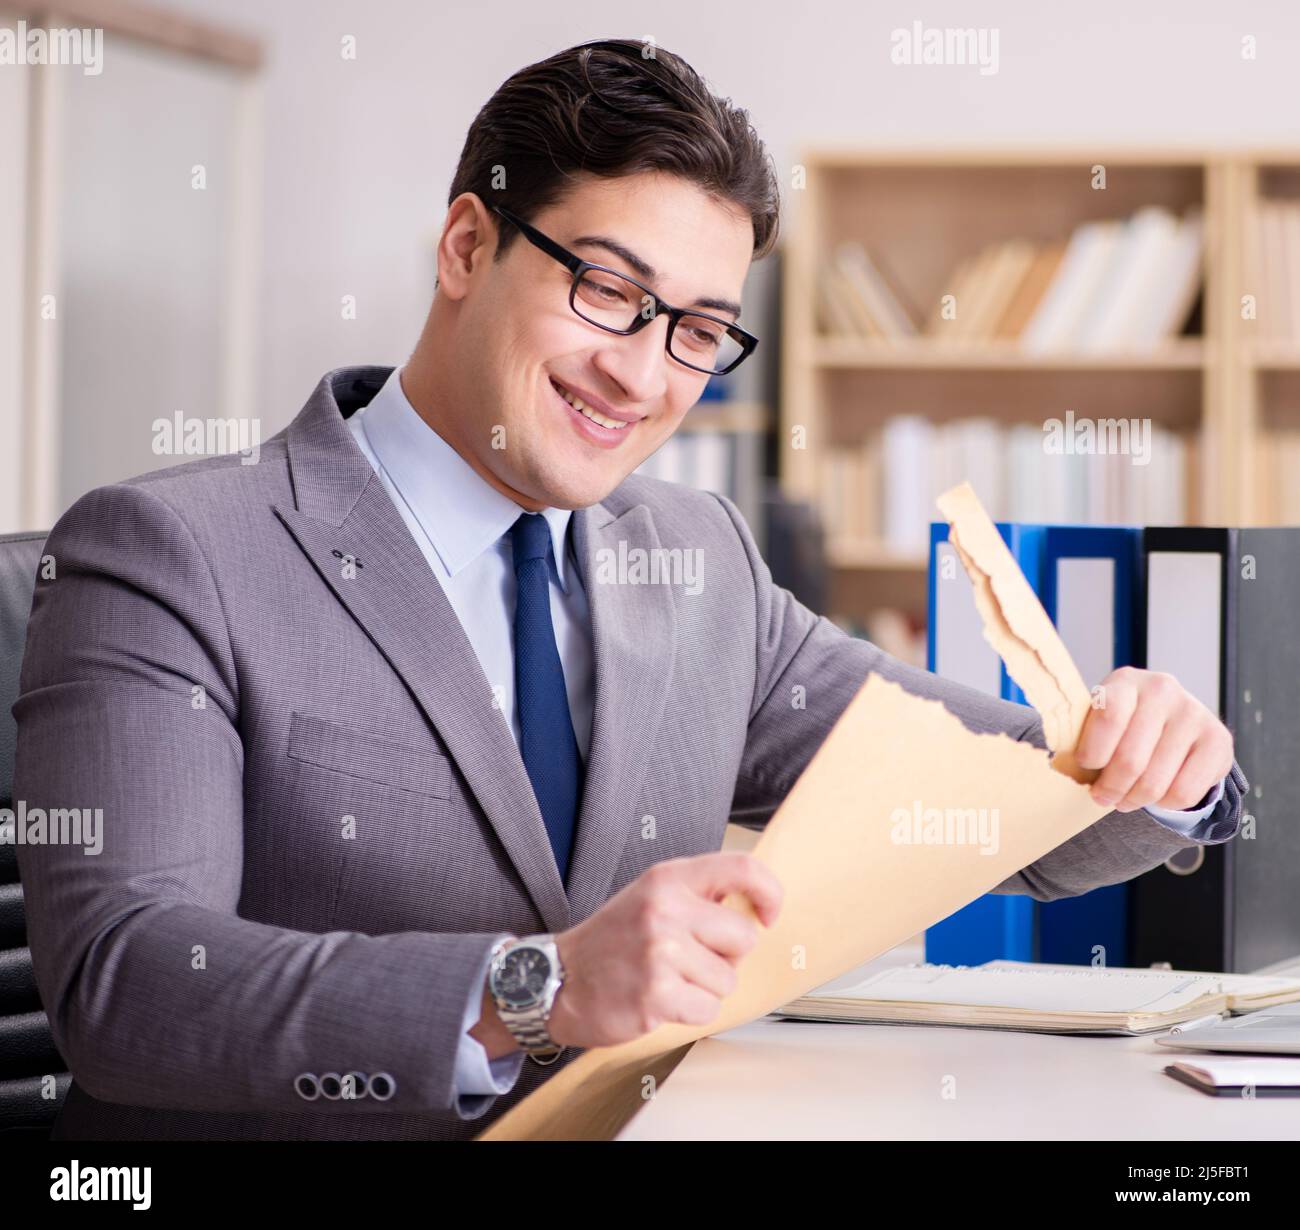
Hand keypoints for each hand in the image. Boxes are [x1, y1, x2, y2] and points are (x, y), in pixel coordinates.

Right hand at [546, 852, 782, 1049]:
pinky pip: (708, 1009)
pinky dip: (690, 1011)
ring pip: (727, 979)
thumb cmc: (612, 940)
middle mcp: (666, 909)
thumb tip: (754, 907)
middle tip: (692, 958)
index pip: (742, 869)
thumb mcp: (651, 895)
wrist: (559, 978)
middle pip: (744, 937)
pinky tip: (662, 999)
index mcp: (668, 879)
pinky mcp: (657, 994)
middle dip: (727, 956)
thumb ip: (697, 894)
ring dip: (705, 987)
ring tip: (670, 978)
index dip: (769, 893)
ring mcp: (660, 952)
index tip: (767, 916)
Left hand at [1076, 666, 1232, 813]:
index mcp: (1125, 681)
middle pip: (1130, 759)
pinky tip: (1156, 795)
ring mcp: (1194, 713)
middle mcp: (1163, 690)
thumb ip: (1083, 737)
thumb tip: (1065, 769)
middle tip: (1103, 797)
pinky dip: (1165, 804)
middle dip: (1111, 788)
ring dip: (1134, 799)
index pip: (1108, 718)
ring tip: (1125, 799)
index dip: (1092, 753)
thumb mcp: (1099, 718)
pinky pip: (1185, 791)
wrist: (1172, 718)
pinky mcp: (1218, 739)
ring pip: (1156, 781)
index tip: (1086, 767)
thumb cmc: (1124, 723)